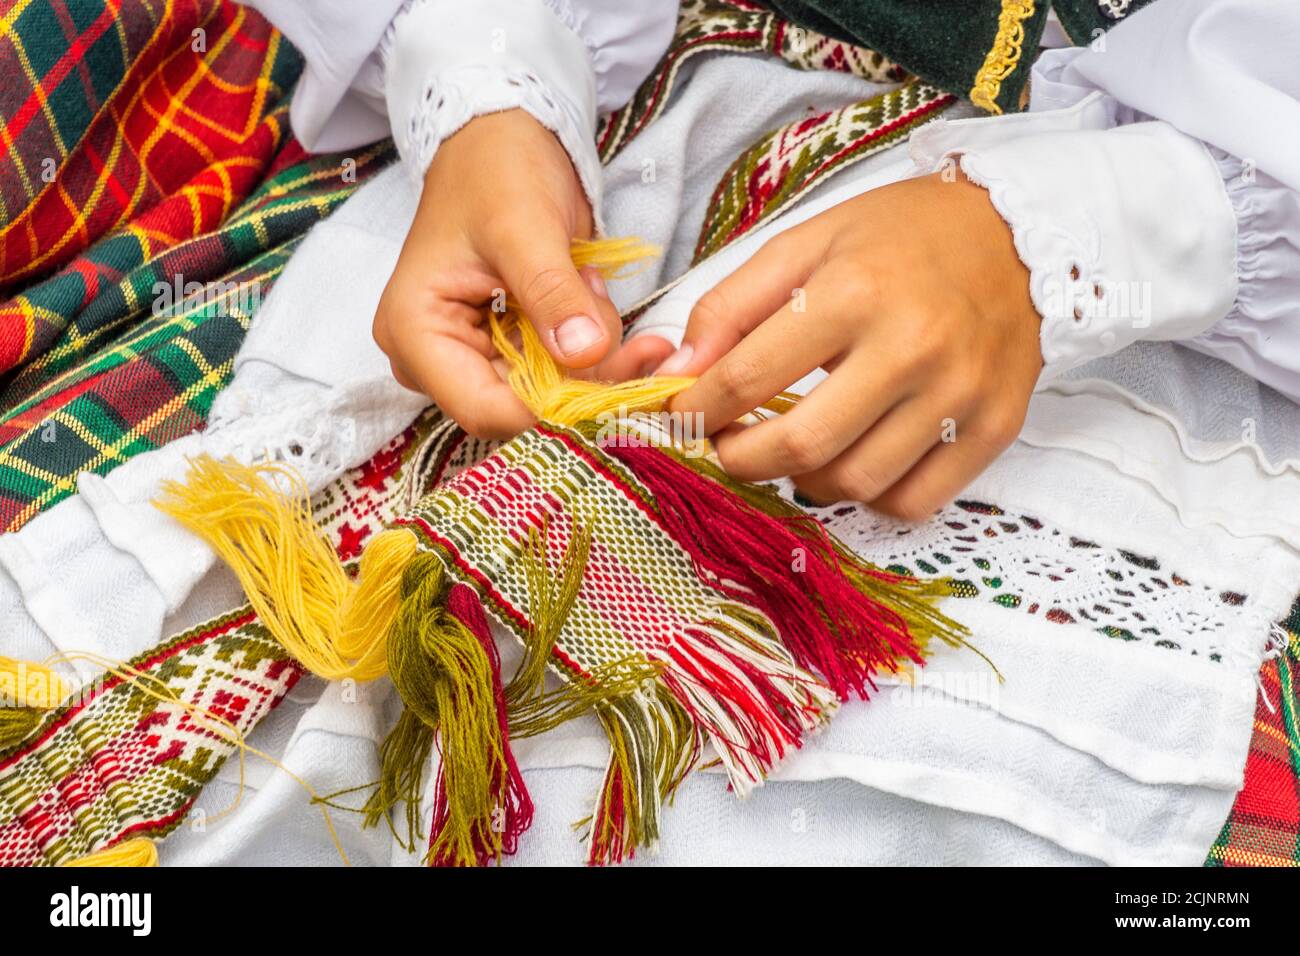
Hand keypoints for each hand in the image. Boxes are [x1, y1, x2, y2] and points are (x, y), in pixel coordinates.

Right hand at [373, 109, 672, 437]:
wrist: (500, 137)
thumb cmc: (496, 169)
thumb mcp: (526, 226)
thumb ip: (552, 292)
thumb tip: (585, 354)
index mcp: (415, 332)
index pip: (483, 408)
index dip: (550, 408)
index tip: (615, 382)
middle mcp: (434, 356)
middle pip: (518, 405)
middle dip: (583, 379)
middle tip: (643, 346)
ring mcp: (469, 353)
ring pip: (545, 392)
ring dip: (592, 358)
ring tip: (597, 287)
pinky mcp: (502, 346)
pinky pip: (555, 370)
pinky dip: (588, 345)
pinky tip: (595, 296)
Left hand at [665, 170, 1041, 519]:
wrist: (1019, 234)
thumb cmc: (902, 237)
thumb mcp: (806, 242)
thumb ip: (732, 306)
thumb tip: (678, 372)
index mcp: (855, 291)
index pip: (749, 378)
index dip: (698, 409)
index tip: (684, 417)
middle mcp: (913, 347)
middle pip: (801, 446)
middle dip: (742, 459)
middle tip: (728, 446)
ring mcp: (959, 395)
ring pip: (855, 483)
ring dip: (804, 479)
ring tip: (796, 446)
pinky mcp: (994, 428)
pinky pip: (913, 501)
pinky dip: (870, 495)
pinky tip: (858, 457)